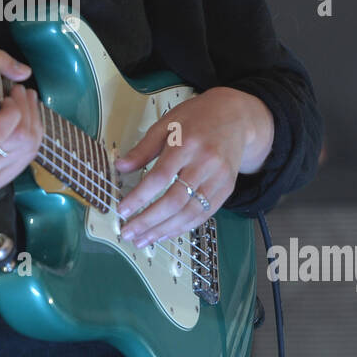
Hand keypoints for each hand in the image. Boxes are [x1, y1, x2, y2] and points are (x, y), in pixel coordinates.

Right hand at [0, 49, 43, 188]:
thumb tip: (25, 73)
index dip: (13, 112)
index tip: (7, 96)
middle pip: (21, 139)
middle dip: (28, 110)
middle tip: (21, 93)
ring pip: (30, 148)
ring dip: (34, 120)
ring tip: (25, 103)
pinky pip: (29, 158)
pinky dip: (33, 136)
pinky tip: (24, 123)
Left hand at [114, 87, 273, 244]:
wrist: (236, 117)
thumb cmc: (198, 118)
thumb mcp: (167, 124)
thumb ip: (143, 148)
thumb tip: (120, 167)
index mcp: (187, 143)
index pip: (160, 176)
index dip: (140, 197)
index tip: (123, 210)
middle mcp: (205, 163)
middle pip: (175, 200)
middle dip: (149, 221)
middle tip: (128, 231)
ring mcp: (218, 178)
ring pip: (190, 213)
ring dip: (164, 230)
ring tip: (143, 239)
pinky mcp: (226, 189)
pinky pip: (203, 215)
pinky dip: (183, 228)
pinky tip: (165, 233)